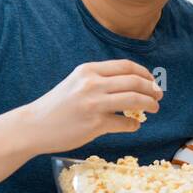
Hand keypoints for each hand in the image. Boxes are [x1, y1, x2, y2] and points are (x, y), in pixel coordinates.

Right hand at [20, 59, 162, 153]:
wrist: (33, 126)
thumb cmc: (57, 106)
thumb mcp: (77, 83)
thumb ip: (100, 80)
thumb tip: (133, 84)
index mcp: (88, 70)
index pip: (126, 66)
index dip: (144, 73)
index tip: (152, 82)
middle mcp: (92, 84)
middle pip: (135, 82)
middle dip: (152, 89)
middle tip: (158, 97)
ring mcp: (94, 104)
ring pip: (135, 100)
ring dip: (149, 104)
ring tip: (153, 109)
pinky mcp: (95, 124)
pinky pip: (125, 123)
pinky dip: (134, 125)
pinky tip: (133, 125)